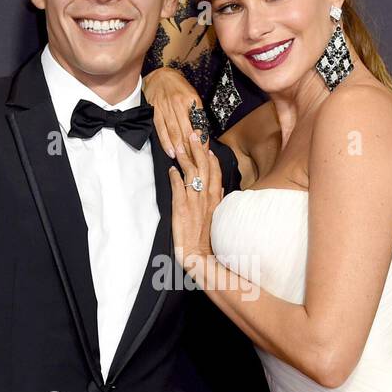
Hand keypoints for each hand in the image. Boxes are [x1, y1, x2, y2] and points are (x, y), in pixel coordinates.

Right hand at [144, 66, 210, 160]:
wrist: (160, 75)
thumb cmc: (178, 86)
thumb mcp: (193, 96)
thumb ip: (197, 113)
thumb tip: (202, 134)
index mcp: (192, 100)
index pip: (199, 124)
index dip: (203, 141)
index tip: (205, 154)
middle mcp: (179, 104)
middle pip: (187, 131)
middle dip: (192, 149)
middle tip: (196, 163)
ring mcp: (166, 108)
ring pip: (174, 132)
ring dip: (180, 149)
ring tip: (185, 161)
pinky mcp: (155, 112)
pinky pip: (161, 130)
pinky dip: (166, 142)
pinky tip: (171, 152)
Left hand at [168, 142, 222, 280]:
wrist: (200, 256)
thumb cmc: (211, 240)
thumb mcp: (220, 218)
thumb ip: (219, 201)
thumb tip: (221, 189)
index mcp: (217, 198)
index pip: (215, 171)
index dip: (210, 157)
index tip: (207, 145)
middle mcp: (206, 196)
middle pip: (203, 166)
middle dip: (198, 149)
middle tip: (193, 134)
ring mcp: (193, 201)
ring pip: (190, 173)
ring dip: (184, 157)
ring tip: (179, 145)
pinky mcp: (180, 207)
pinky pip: (177, 187)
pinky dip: (174, 176)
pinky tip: (170, 169)